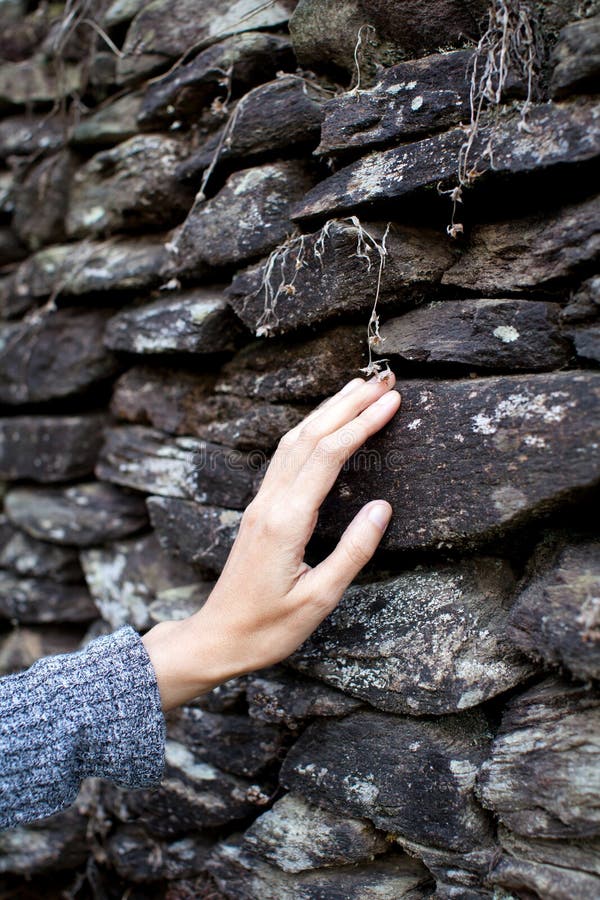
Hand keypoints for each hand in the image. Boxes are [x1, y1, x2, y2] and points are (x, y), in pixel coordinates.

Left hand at [143, 375, 400, 709]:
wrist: (217, 637)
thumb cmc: (267, 627)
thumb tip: (382, 508)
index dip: (362, 424)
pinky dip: (309, 431)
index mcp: (286, 521)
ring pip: (293, 442)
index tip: (391, 401)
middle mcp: (270, 502)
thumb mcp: (318, 599)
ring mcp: (260, 503)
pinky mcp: (259, 511)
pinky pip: (284, 457)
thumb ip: (352, 552)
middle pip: (309, 436)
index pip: (328, 456)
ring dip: (326, 411)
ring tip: (357, 390)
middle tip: (382, 380)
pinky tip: (322, 426)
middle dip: (347, 404)